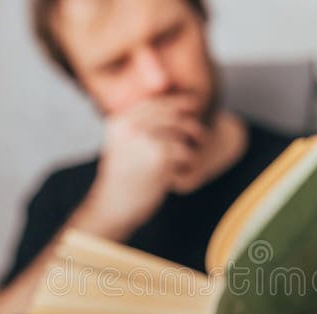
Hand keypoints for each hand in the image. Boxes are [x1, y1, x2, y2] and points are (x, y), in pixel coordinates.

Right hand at [85, 95, 208, 234]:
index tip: (192, 105)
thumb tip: (167, 110)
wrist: (114, 207)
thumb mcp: (122, 147)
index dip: (175, 103)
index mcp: (119, 122)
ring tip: (192, 156)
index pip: (152, 104)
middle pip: (170, 114)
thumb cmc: (121, 180)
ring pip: (181, 131)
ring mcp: (145, 140)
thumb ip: (138, 128)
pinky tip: (184, 171)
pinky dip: (189, 162)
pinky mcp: (160, 157)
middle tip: (202, 134)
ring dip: (192, 142)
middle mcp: (130, 127)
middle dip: (189, 122)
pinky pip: (185, 152)